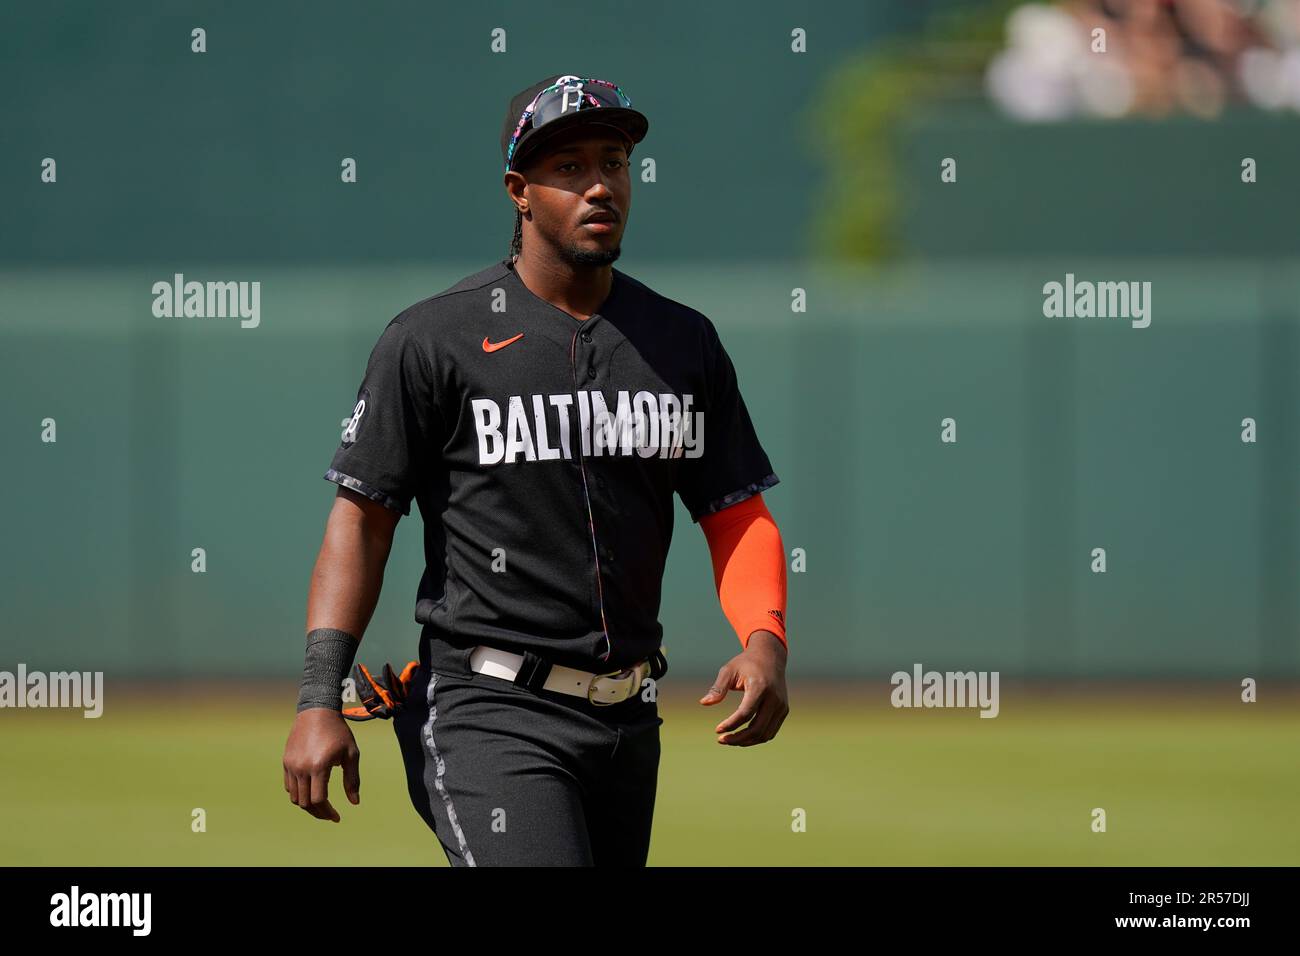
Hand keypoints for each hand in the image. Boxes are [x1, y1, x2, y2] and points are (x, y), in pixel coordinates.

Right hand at [282, 708, 360, 821]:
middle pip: (305, 803)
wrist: (317, 711)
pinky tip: (311, 793)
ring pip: (295, 797)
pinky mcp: (286, 762)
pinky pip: (289, 786)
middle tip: (330, 815)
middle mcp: (302, 767)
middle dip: (318, 813)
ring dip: (307, 806)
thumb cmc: (338, 732)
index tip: (337, 817)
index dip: (328, 812)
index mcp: (319, 766)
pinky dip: (298, 794)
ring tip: (321, 807)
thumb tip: (354, 803)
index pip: (319, 800)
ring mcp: (291, 765)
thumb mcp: (351, 754)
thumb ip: (352, 779)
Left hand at [699, 630, 788, 745]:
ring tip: (730, 740)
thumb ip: (718, 688)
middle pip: (756, 728)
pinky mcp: (783, 710)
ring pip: (765, 734)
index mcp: (760, 687)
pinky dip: (756, 738)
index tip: (717, 730)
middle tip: (721, 740)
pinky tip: (742, 737)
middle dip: (738, 738)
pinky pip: (770, 731)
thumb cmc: (745, 663)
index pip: (745, 714)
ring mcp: (781, 706)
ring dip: (747, 741)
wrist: (770, 657)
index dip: (731, 725)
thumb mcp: (729, 671)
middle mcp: (774, 698)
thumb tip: (704, 703)